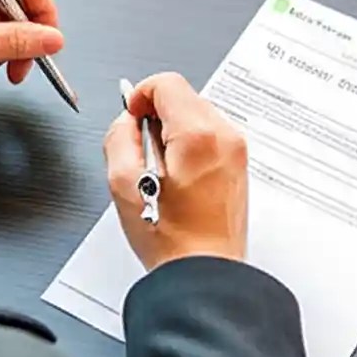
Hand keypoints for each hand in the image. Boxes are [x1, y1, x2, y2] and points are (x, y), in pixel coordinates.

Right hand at [103, 73, 248, 270]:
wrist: (205, 273)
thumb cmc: (171, 240)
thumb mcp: (123, 185)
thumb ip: (118, 138)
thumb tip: (124, 120)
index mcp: (197, 135)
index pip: (167, 83)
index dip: (140, 95)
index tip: (131, 116)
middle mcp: (224, 137)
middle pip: (183, 97)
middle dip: (157, 115)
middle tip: (141, 151)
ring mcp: (236, 151)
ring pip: (197, 116)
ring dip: (173, 131)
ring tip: (160, 171)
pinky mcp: (239, 165)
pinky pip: (210, 137)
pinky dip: (190, 146)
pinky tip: (177, 179)